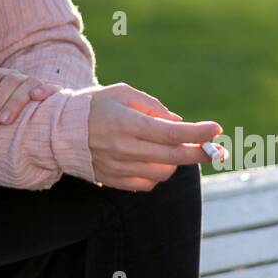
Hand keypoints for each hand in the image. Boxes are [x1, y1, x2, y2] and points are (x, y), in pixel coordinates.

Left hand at [0, 67, 64, 131]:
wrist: (34, 116)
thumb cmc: (0, 115)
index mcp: (1, 76)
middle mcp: (17, 77)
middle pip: (7, 82)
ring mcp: (34, 84)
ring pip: (25, 85)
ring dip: (14, 101)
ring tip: (4, 120)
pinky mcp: (51, 93)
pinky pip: (50, 88)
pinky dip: (44, 90)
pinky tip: (37, 97)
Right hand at [79, 82, 222, 192]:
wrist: (59, 132)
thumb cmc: (95, 106)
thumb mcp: (122, 94)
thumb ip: (153, 106)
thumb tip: (180, 123)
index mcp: (127, 123)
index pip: (172, 133)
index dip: (198, 133)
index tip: (216, 128)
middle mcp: (124, 148)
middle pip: (174, 156)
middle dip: (201, 152)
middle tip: (218, 149)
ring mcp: (119, 168)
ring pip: (164, 172)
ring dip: (176, 160)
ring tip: (172, 148)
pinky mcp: (115, 181)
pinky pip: (148, 183)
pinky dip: (158, 171)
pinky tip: (153, 158)